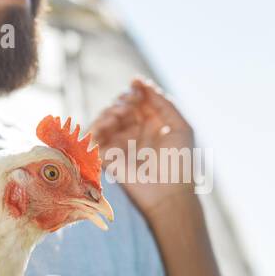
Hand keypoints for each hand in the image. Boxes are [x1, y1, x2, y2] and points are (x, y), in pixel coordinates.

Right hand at [89, 77, 198, 224]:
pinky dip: (98, 123)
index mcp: (153, 125)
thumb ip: (164, 102)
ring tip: (120, 114)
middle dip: (123, 99)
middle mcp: (135, 132)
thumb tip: (141, 82)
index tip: (136, 84)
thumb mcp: (180, 126)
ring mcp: (119, 143)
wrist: (168, 193)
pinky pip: (94, 134)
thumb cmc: (179, 163)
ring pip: (106, 117)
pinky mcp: (106, 155)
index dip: (136, 90)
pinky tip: (110, 121)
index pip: (138, 100)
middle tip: (129, 104)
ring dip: (111, 110)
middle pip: (120, 105)